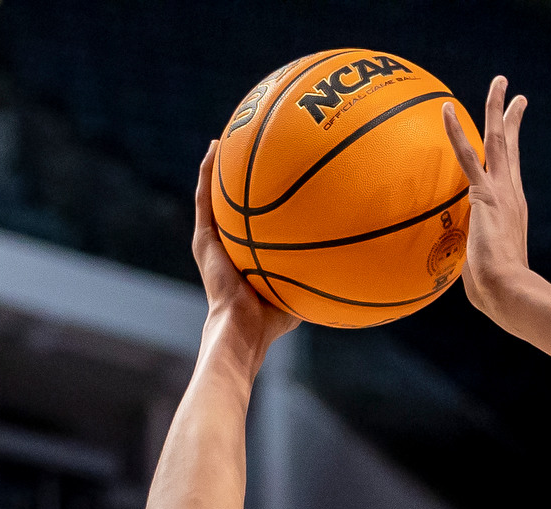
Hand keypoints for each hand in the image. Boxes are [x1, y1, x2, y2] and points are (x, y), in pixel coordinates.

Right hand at [192, 143, 296, 352]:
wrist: (244, 326)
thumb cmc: (273, 318)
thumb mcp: (299, 289)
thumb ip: (316, 275)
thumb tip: (347, 266)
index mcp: (245, 255)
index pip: (250, 222)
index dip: (258, 201)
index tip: (272, 176)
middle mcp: (227, 245)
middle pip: (230, 205)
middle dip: (236, 179)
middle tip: (246, 150)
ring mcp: (212, 241)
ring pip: (212, 196)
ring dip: (216, 168)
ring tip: (223, 140)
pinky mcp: (203, 240)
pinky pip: (204, 199)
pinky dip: (207, 173)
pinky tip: (214, 149)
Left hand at [444, 79, 532, 328]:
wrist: (509, 293)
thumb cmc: (497, 294)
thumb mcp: (481, 272)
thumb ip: (469, 261)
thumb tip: (455, 271)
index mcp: (512, 209)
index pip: (510, 172)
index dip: (510, 151)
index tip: (511, 134)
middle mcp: (511, 194)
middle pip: (510, 148)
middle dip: (511, 120)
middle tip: (516, 96)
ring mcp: (499, 191)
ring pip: (496, 140)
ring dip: (495, 109)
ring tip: (499, 81)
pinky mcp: (483, 194)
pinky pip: (465, 155)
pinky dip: (455, 131)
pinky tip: (446, 108)